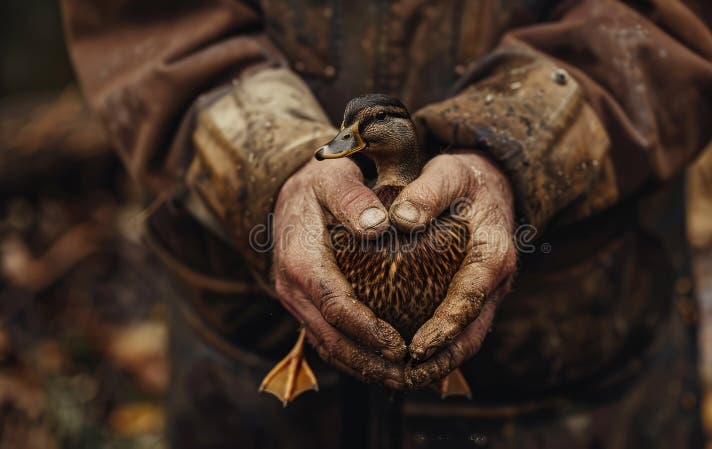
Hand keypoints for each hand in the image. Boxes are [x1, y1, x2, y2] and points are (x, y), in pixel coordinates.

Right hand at [272, 158, 406, 387]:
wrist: (292, 191)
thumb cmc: (321, 182)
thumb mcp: (335, 177)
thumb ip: (354, 200)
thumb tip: (378, 227)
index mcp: (300, 260)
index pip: (335, 305)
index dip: (367, 330)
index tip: (399, 345)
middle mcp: (291, 287)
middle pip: (330, 337)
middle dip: (368, 362)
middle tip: (407, 376)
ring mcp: (295, 301)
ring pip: (327, 346)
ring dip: (362, 368)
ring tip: (400, 379)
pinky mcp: (303, 306)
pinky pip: (326, 340)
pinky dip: (353, 358)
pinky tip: (381, 367)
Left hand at [388, 151, 516, 387]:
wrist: (489, 181)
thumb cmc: (464, 178)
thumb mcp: (448, 172)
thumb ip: (428, 192)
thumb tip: (401, 218)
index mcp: (492, 253)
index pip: (469, 299)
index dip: (444, 327)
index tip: (415, 348)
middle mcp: (495, 279)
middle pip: (473, 332)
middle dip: (441, 361)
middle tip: (402, 378)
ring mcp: (487, 291)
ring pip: (469, 338)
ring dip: (439, 363)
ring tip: (401, 380)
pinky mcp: (475, 295)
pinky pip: (461, 330)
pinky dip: (439, 350)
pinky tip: (406, 361)